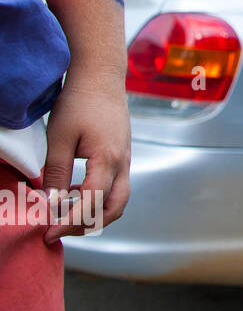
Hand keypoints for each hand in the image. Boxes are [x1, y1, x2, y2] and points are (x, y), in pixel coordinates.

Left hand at [41, 79, 130, 242]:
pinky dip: (98, 198)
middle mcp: (123, 163)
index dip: (70, 223)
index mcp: (107, 160)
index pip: (92, 203)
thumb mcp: (59, 138)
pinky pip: (116, 186)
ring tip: (66, 211)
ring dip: (95, 213)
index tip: (49, 232)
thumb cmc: (80, 102)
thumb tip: (52, 203)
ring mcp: (126, 160)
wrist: (101, 78)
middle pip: (114, 208)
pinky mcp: (123, 156)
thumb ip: (57, 173)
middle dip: (88, 226)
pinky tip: (77, 190)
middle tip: (59, 229)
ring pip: (118, 199)